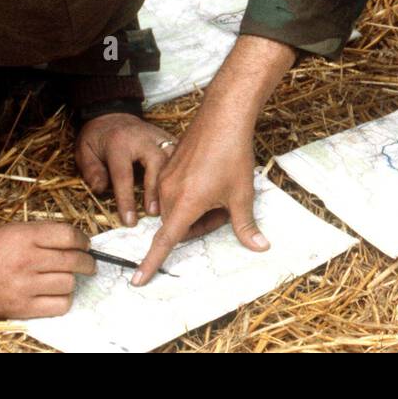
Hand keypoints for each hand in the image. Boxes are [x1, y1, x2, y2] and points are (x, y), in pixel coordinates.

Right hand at [0, 222, 94, 318]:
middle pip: (74, 261)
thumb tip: (72, 240)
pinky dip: (63, 300)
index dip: (82, 240)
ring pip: (69, 284)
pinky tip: (56, 294)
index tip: (85, 244)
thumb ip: (40, 233)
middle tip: (88, 263)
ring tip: (66, 278)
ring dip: (72, 281)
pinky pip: (58, 306)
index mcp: (24, 236)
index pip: (69, 236)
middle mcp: (27, 260)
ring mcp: (25, 286)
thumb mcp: (10, 230)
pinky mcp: (22, 308)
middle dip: (87, 262)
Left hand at [76, 113, 175, 226]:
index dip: (127, 200)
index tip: (130, 221)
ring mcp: (156, 136)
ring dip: (172, 181)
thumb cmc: (97, 137)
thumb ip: (91, 170)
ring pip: (171, 157)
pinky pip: (178, 152)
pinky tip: (181, 186)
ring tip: (170, 204)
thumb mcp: (84, 151)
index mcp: (118, 143)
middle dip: (156, 190)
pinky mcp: (166, 137)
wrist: (111, 114)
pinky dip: (181, 169)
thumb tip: (101, 189)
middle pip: (156, 163)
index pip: (123, 175)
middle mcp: (141, 138)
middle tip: (154, 214)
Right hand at [131, 115, 261, 284]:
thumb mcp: (241, 194)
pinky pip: (175, 192)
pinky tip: (210, 177)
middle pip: (177, 226)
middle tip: (224, 209)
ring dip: (195, 210)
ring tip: (219, 191)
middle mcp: (168, 193)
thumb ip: (245, 226)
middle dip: (199, 225)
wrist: (223, 117)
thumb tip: (259, 247)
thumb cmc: (232, 155)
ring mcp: (166, 178)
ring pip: (176, 209)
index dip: (151, 263)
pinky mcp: (167, 166)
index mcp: (184, 204)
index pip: (164, 242)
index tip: (138, 281)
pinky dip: (191, 195)